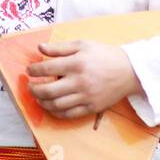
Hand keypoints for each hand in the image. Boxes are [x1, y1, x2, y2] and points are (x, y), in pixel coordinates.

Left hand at [25, 39, 145, 119]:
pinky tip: (51, 107)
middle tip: (29, 86)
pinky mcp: (92, 107)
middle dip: (33, 89)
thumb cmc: (104, 55)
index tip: (30, 71)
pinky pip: (69, 114)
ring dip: (42, 102)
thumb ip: (60, 48)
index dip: (33, 71)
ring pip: (56, 105)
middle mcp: (79, 81)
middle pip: (48, 91)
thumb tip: (40, 48)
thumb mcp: (83, 44)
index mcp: (76, 63)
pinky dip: (56, 113)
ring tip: (38, 97)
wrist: (130, 71)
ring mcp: (86, 96)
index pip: (47, 69)